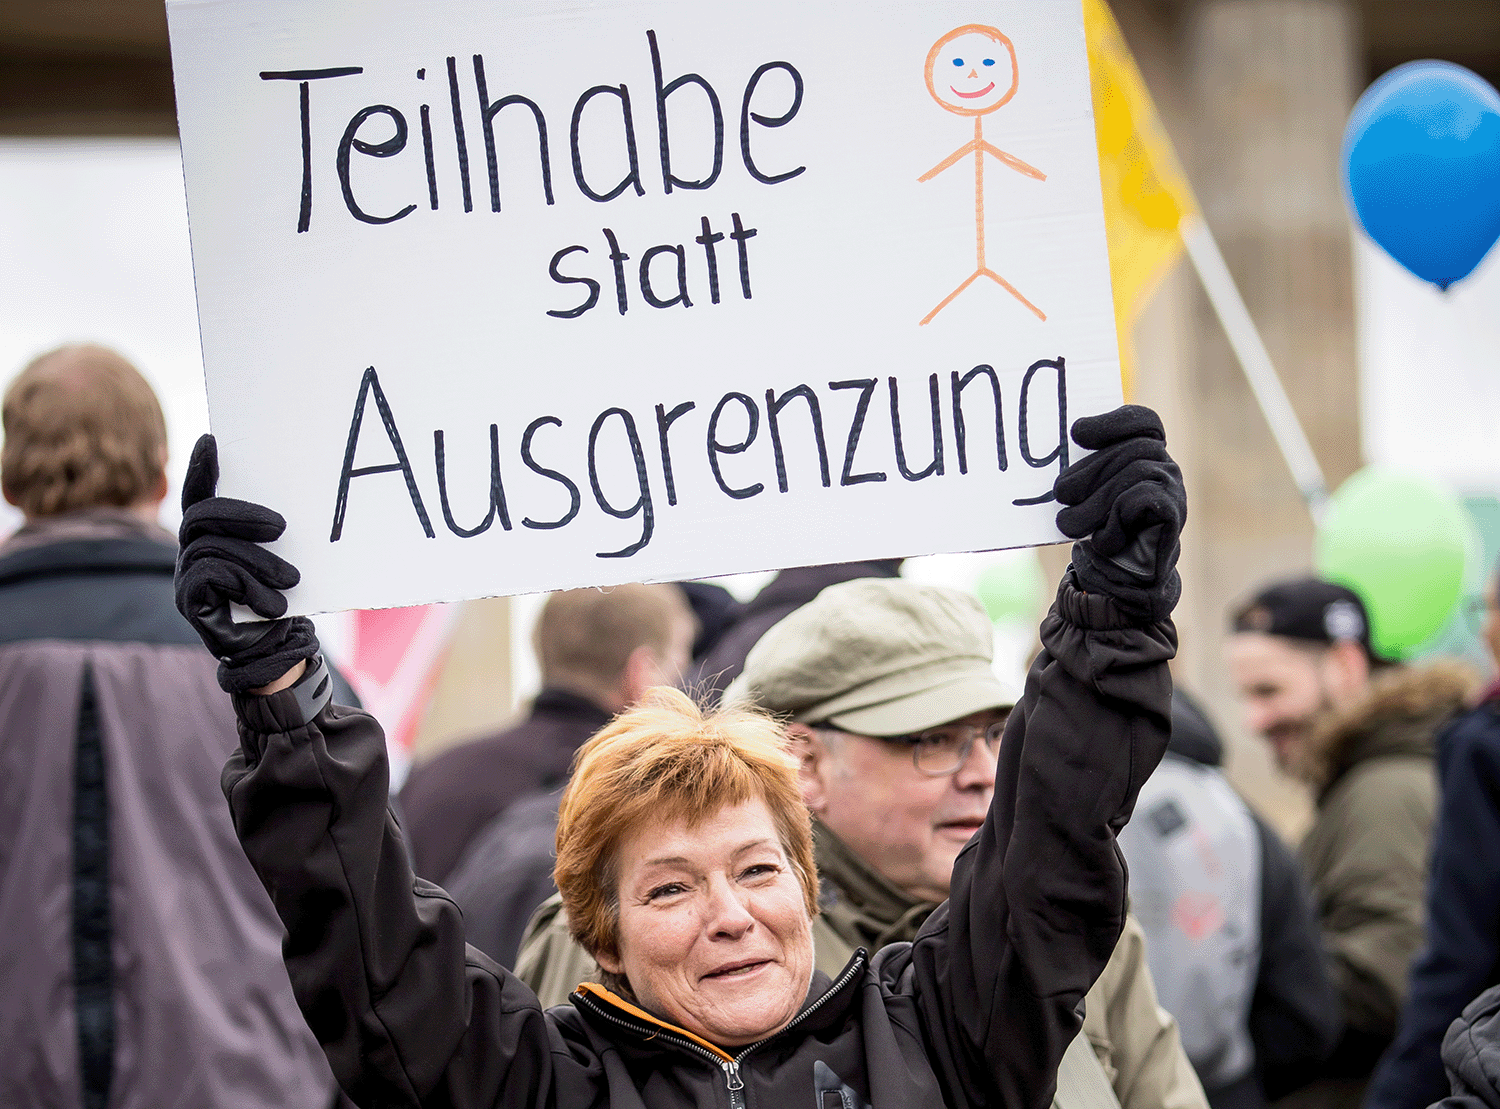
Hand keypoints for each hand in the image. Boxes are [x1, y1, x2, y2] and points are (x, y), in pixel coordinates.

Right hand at [174, 434, 319, 692]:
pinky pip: (211, 574)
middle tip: (282, 526)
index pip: (199, 496)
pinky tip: (273, 604)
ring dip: (258, 561)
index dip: (200, 469)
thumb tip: (293, 501)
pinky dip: (246, 585)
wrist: (280, 652)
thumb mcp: (284, 559)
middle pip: (201, 516)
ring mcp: (185, 577)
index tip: (211, 440)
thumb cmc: (284, 600)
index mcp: (212, 537)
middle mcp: (190, 553)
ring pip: (211, 546)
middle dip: (242, 514)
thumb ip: (274, 534)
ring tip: (291, 581)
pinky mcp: (188, 602)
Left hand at [1053, 406, 1185, 622]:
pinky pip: (1141, 499)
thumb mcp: (1087, 494)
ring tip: (1068, 524)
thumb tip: (1060, 447)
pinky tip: (1104, 540)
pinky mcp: (1175, 514)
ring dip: (1094, 502)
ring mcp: (1176, 490)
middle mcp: (1166, 468)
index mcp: (1147, 455)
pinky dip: (1116, 521)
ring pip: (1135, 472)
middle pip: (1133, 448)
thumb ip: (1085, 469)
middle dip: (1090, 470)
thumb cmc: (1099, 531)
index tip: (1076, 433)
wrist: (1121, 581)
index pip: (1144, 422)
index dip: (1114, 422)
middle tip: (1059, 493)